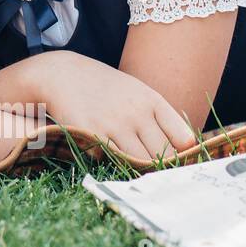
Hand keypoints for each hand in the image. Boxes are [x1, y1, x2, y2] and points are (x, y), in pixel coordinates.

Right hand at [34, 52, 199, 161]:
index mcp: (151, 101)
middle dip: (161, 166)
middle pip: (162, 155)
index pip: (183, 139)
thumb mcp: (136, 92)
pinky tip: (106, 150)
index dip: (183, 155)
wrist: (62, 74)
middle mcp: (136, 113)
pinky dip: (110, 160)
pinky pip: (110, 159)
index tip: (177, 162)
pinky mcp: (91, 134)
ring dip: (137, 167)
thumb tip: (184, 149)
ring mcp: (113, 124)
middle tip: (157, 173)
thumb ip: (159, 117)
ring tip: (132, 165)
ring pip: (139, 162)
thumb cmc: (104, 87)